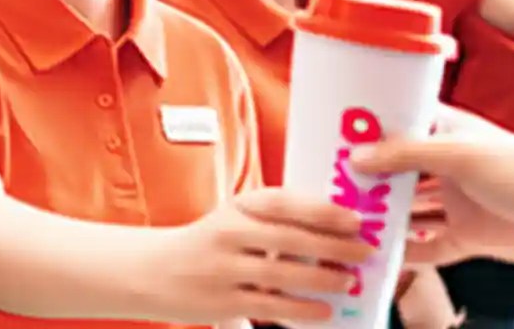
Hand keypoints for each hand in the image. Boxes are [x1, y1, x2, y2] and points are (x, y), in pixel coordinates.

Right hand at [152, 188, 374, 324]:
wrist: (150, 270)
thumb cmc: (207, 242)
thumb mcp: (234, 217)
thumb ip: (274, 219)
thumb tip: (333, 226)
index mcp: (237, 206)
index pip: (283, 202)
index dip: (321, 210)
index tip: (354, 219)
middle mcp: (230, 233)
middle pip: (289, 238)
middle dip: (333, 246)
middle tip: (364, 251)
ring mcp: (224, 269)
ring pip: (282, 273)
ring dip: (322, 278)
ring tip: (349, 281)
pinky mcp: (222, 302)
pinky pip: (270, 306)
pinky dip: (301, 309)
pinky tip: (324, 311)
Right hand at [351, 106, 513, 266]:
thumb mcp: (459, 153)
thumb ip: (407, 154)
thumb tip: (359, 156)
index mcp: (450, 133)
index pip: (404, 127)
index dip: (374, 133)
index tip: (338, 139)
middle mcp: (450, 166)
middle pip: (402, 173)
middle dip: (372, 180)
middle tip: (334, 186)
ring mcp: (458, 203)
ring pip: (411, 212)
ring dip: (386, 217)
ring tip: (348, 222)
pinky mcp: (467, 237)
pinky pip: (428, 248)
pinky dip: (407, 252)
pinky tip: (381, 255)